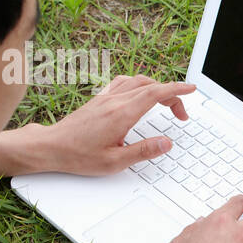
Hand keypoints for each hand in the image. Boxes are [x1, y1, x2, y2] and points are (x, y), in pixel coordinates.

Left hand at [39, 74, 196, 175]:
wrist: (51, 147)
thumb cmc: (78, 156)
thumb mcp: (115, 161)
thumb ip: (144, 151)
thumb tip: (166, 143)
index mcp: (122, 114)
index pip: (155, 93)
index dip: (177, 90)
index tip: (191, 90)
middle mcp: (114, 101)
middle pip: (150, 86)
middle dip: (171, 94)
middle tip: (181, 113)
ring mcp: (105, 98)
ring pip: (137, 81)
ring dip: (156, 86)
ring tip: (165, 100)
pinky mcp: (99, 99)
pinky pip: (123, 82)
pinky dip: (139, 84)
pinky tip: (139, 92)